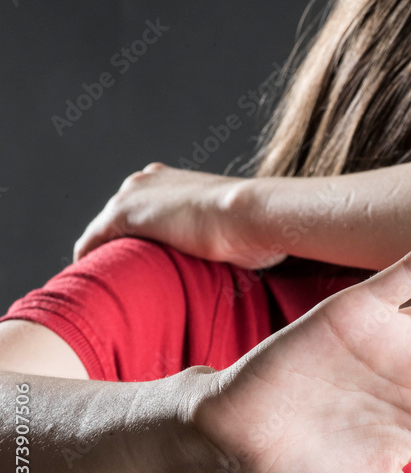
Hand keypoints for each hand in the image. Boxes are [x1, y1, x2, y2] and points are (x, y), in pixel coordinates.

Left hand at [73, 162, 281, 269]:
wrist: (253, 213)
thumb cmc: (259, 226)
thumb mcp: (240, 230)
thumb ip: (227, 240)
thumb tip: (243, 263)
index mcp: (174, 181)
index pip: (145, 211)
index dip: (143, 239)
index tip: (146, 267)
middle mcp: (148, 180)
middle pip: (119, 220)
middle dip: (121, 249)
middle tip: (127, 286)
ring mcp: (133, 194)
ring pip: (104, 232)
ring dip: (108, 258)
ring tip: (113, 292)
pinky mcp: (123, 213)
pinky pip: (92, 241)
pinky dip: (90, 262)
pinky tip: (97, 287)